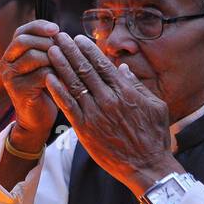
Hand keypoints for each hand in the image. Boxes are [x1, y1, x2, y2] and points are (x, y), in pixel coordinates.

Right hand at [0, 19, 62, 149]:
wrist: (37, 119)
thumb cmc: (45, 89)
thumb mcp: (44, 64)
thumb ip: (46, 48)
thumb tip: (59, 32)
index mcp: (11, 54)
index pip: (22, 31)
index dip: (39, 27)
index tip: (56, 29)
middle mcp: (6, 63)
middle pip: (24, 41)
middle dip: (47, 43)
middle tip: (63, 51)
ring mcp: (10, 77)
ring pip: (34, 56)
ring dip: (53, 59)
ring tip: (63, 68)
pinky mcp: (18, 90)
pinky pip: (41, 73)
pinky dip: (56, 74)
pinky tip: (62, 80)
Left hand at [44, 33, 181, 195]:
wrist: (147, 167)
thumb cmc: (154, 137)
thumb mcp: (155, 106)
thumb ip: (137, 85)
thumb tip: (122, 68)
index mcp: (125, 91)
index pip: (102, 64)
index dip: (87, 49)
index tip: (77, 39)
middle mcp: (108, 99)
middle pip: (84, 69)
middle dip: (70, 50)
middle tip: (58, 36)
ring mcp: (95, 114)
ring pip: (73, 84)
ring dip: (61, 65)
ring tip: (51, 51)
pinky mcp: (85, 129)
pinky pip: (67, 106)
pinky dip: (57, 90)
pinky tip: (49, 77)